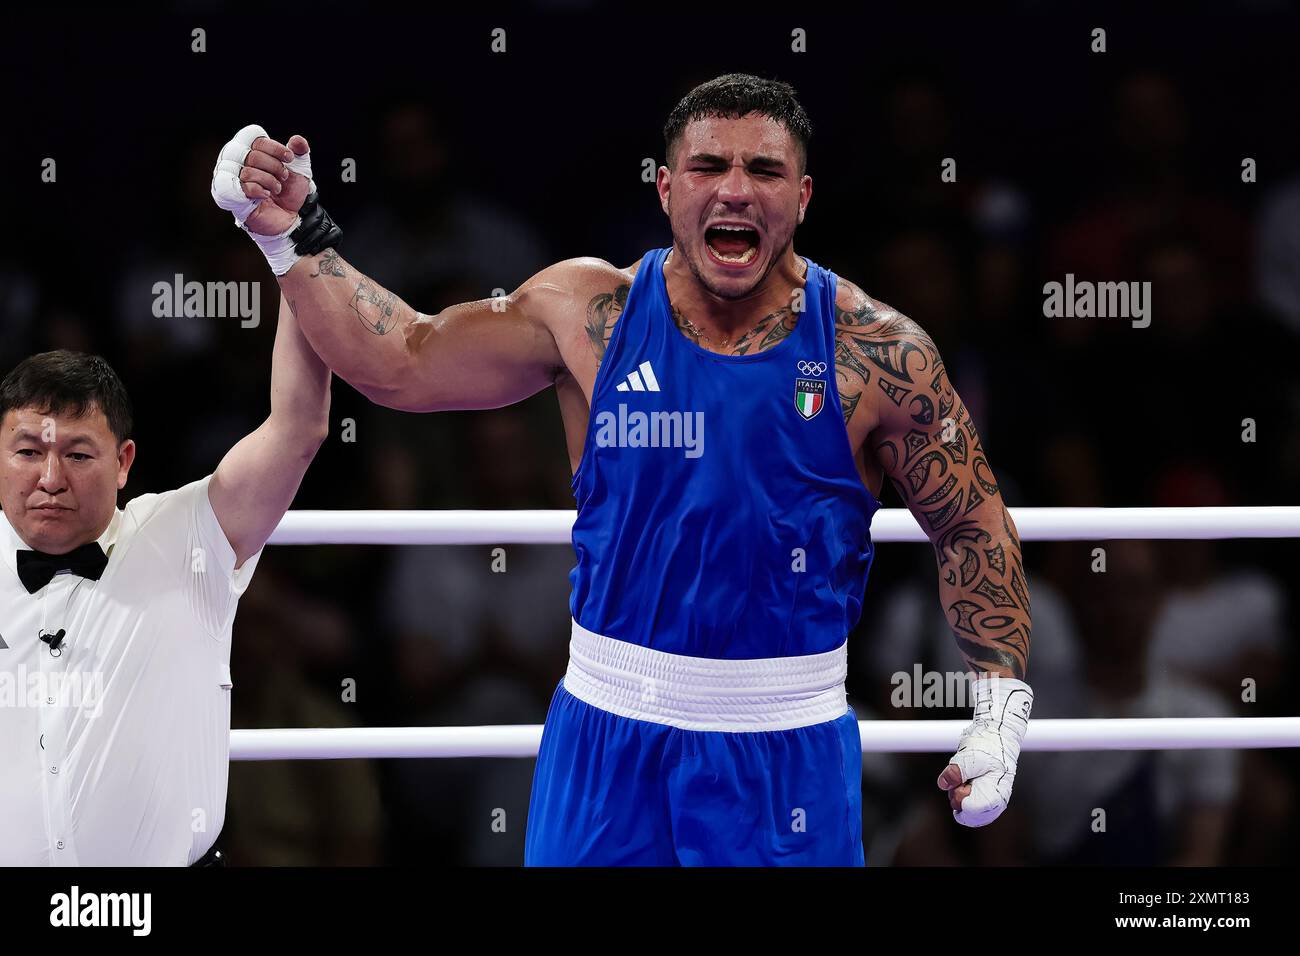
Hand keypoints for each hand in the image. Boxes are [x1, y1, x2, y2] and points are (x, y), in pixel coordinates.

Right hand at [211, 125, 313, 235]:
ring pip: (246, 172)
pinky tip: (266, 195)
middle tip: (284, 177)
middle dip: (274, 166)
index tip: (289, 158)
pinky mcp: (233, 198)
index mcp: (250, 151)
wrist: (292, 218)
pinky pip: (240, 188)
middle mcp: (237, 163)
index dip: (274, 147)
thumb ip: (299, 152)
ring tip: (277, 189)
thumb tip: (298, 140)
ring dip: (269, 180)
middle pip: (251, 155)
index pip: (253, 138)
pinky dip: (258, 190)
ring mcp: (233, 180)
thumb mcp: (299, 170)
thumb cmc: (290, 193)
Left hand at [937, 675, 1032, 826]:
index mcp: (994, 795)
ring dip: (958, 790)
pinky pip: (966, 805)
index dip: (960, 797)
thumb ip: (956, 771)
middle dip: (957, 794)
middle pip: (965, 812)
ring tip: (967, 773)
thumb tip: (943, 784)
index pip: (970, 811)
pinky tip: (965, 781)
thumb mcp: (969, 756)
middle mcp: (994, 802)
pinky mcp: (983, 796)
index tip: (963, 783)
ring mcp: (989, 800)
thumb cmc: (988, 746)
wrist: (998, 736)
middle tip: (964, 777)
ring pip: (963, 807)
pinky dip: (961, 792)